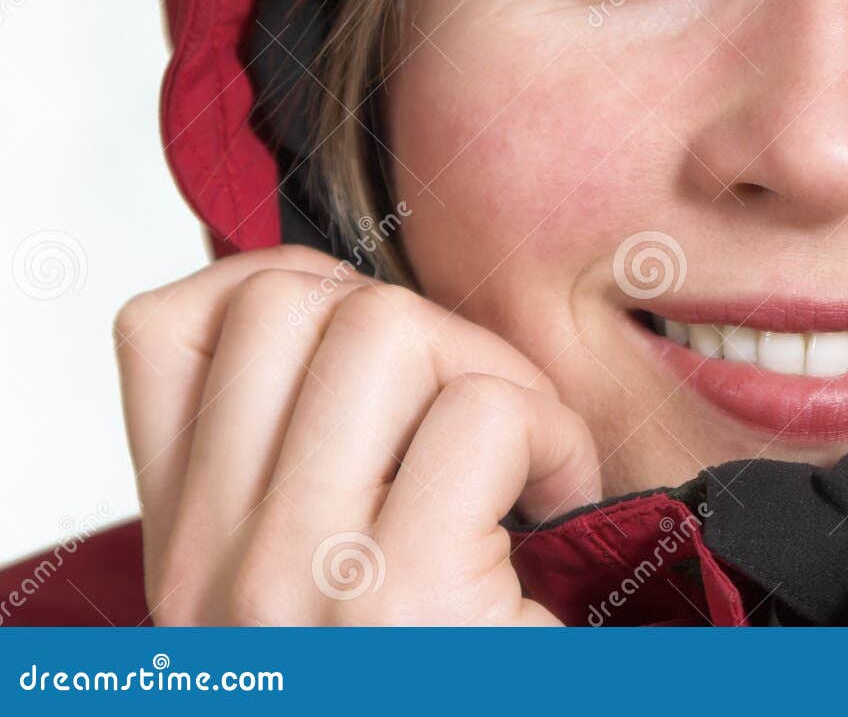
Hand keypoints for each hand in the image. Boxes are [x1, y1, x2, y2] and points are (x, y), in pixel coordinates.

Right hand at [113, 245, 598, 624]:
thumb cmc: (416, 687)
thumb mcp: (308, 597)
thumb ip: (303, 475)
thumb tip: (365, 323)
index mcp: (190, 554)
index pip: (166, 331)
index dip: (290, 292)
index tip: (388, 360)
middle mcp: (215, 567)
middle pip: (294, 303)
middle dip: (428, 330)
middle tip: (486, 417)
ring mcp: (294, 583)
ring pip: (381, 328)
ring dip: (490, 371)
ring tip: (523, 459)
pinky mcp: (400, 604)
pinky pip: (485, 415)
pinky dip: (553, 436)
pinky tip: (561, 503)